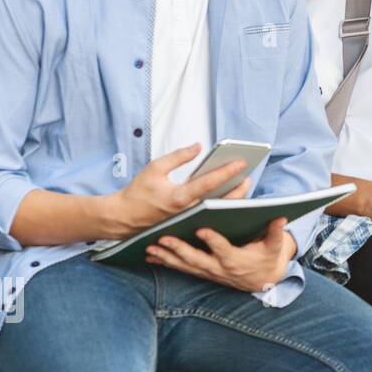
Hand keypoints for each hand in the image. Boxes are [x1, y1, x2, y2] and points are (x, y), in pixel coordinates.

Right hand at [111, 143, 248, 237]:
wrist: (123, 217)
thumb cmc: (138, 193)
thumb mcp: (155, 168)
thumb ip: (178, 156)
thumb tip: (198, 147)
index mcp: (179, 197)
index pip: (209, 183)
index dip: (227, 172)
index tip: (240, 162)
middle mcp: (187, 211)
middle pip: (220, 202)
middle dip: (237, 190)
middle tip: (248, 176)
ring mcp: (188, 220)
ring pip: (217, 210)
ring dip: (231, 199)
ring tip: (242, 184)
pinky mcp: (187, 223)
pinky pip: (209, 215)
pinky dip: (220, 206)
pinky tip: (228, 197)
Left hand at [145, 215, 297, 291]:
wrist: (262, 280)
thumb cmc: (267, 259)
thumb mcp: (275, 247)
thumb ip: (276, 233)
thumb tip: (281, 217)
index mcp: (236, 259)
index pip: (222, 249)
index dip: (212, 240)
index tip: (201, 229)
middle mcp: (219, 268)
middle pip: (196, 259)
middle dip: (178, 249)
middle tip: (163, 239)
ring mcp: (209, 272)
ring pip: (184, 266)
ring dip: (166, 257)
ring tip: (150, 248)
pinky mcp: (202, 273)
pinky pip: (182, 269)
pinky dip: (166, 263)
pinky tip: (151, 256)